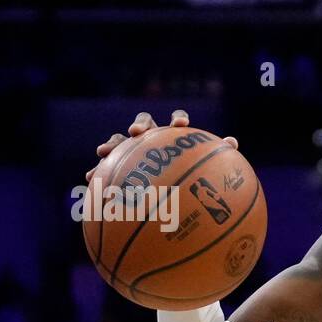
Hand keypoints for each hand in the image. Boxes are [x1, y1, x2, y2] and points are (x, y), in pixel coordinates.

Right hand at [85, 109, 236, 184]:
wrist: (165, 200)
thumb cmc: (188, 184)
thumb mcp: (202, 174)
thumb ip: (216, 158)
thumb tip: (232, 143)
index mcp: (175, 139)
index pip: (176, 122)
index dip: (178, 120)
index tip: (180, 126)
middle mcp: (152, 140)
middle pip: (144, 123)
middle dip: (141, 125)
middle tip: (138, 133)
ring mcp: (132, 152)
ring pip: (119, 141)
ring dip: (112, 144)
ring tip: (103, 152)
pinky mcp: (116, 167)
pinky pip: (104, 167)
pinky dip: (97, 170)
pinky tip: (89, 179)